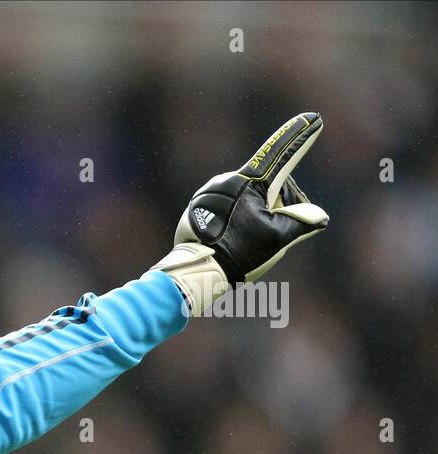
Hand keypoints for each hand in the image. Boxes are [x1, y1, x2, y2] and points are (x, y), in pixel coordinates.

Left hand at [150, 112, 329, 316]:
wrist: (197, 272)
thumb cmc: (239, 254)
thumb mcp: (278, 238)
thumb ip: (302, 221)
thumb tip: (319, 216)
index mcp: (246, 183)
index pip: (281, 154)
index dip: (300, 135)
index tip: (313, 118)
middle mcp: (226, 181)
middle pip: (269, 186)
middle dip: (280, 205)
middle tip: (273, 234)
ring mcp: (209, 193)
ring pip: (250, 198)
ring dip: (260, 214)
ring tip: (249, 242)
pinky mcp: (199, 206)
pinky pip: (230, 206)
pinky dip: (240, 219)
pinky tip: (235, 240)